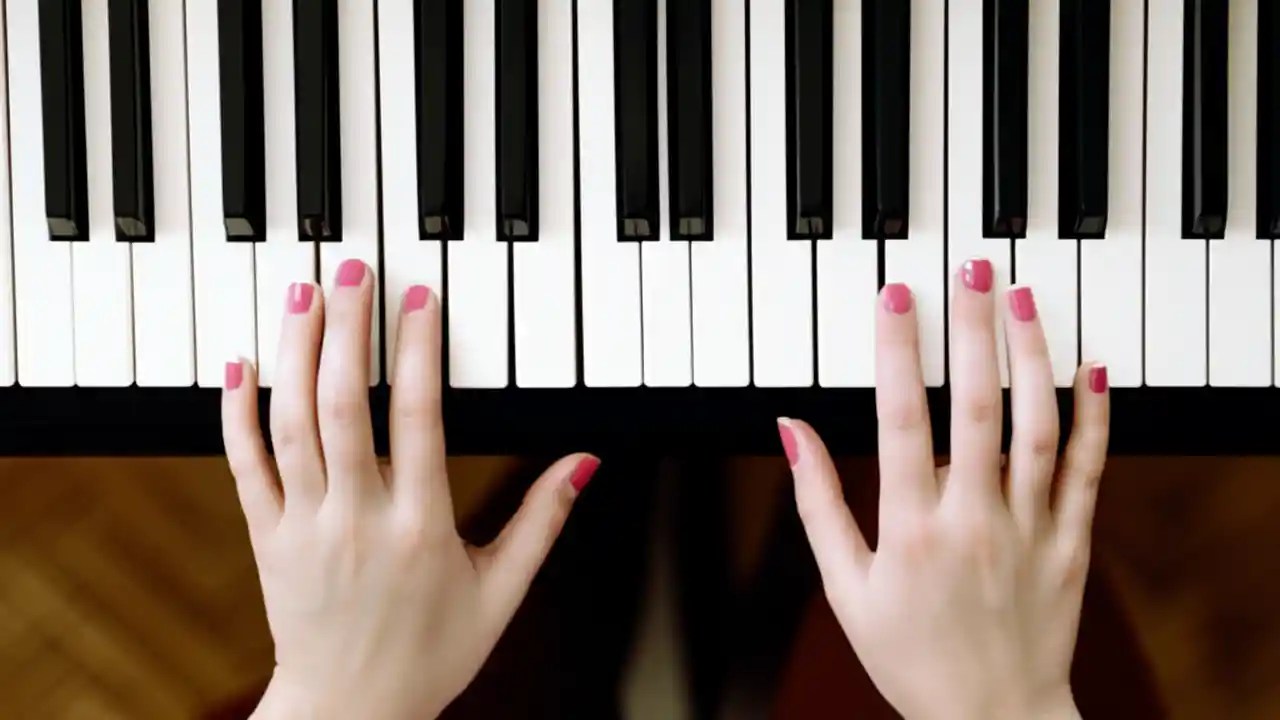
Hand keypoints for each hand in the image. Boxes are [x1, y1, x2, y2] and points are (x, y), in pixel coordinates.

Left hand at [221, 260, 598, 718]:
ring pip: (291, 424)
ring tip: (305, 293)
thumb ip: (543, 520)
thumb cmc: (432, 654)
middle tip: (354, 269)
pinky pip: (243, 466)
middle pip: (344, 407)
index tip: (420, 298)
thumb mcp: (503, 592)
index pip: (418, 420)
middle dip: (348, 330)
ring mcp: (303, 527)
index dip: (418, 351)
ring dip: (295, 353)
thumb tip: (585, 461)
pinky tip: (241, 363)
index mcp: (420, 528)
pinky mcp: (265, 539)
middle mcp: (356, 520)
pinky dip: (236, 413)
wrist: (350, 713)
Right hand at [779, 259, 1107, 719]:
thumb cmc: (910, 656)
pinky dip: (1096, 417)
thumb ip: (818, 505)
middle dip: (973, 329)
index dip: (897, 352)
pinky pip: (1090, 470)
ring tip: (1022, 298)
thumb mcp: (845, 587)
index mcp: (911, 530)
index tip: (897, 295)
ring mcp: (1030, 529)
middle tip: (971, 267)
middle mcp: (974, 520)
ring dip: (1032, 357)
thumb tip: (792, 432)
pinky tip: (1092, 367)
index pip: (902, 421)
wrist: (991, 718)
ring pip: (1039, 427)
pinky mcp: (1071, 543)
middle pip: (976, 407)